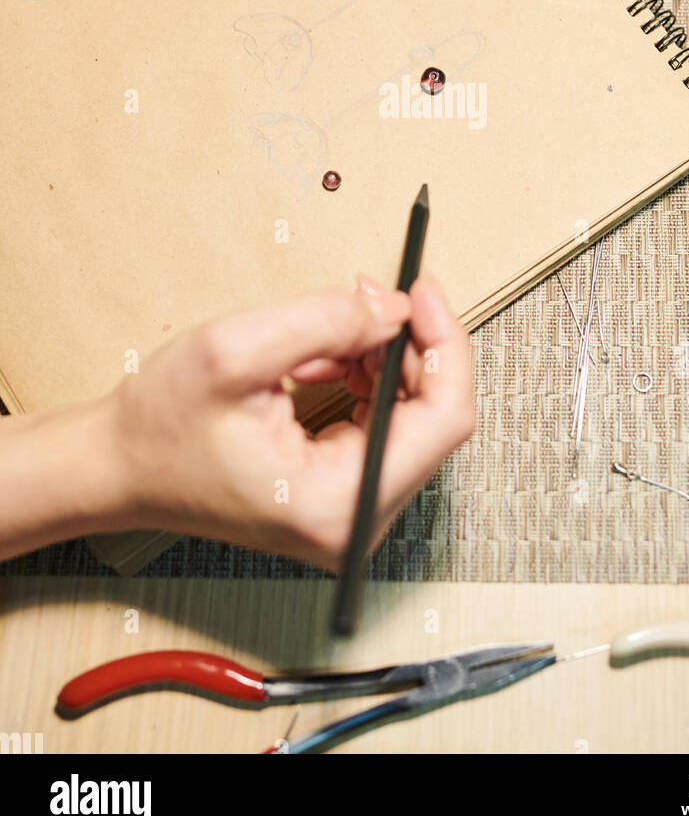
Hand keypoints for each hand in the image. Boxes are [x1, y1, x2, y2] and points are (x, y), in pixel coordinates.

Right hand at [105, 277, 472, 568]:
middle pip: (431, 418)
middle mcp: (354, 523)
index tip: (421, 292)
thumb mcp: (237, 350)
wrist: (118, 468)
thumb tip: (395, 307)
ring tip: (325, 336)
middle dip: (405, 346)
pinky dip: (363, 382)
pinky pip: (382, 427)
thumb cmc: (161, 425)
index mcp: (337, 502)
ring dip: (380, 362)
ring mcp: (349, 515)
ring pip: (409, 418)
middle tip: (367, 299)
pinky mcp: (339, 498)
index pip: (443, 420)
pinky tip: (323, 361)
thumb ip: (327, 322)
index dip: (444, 345)